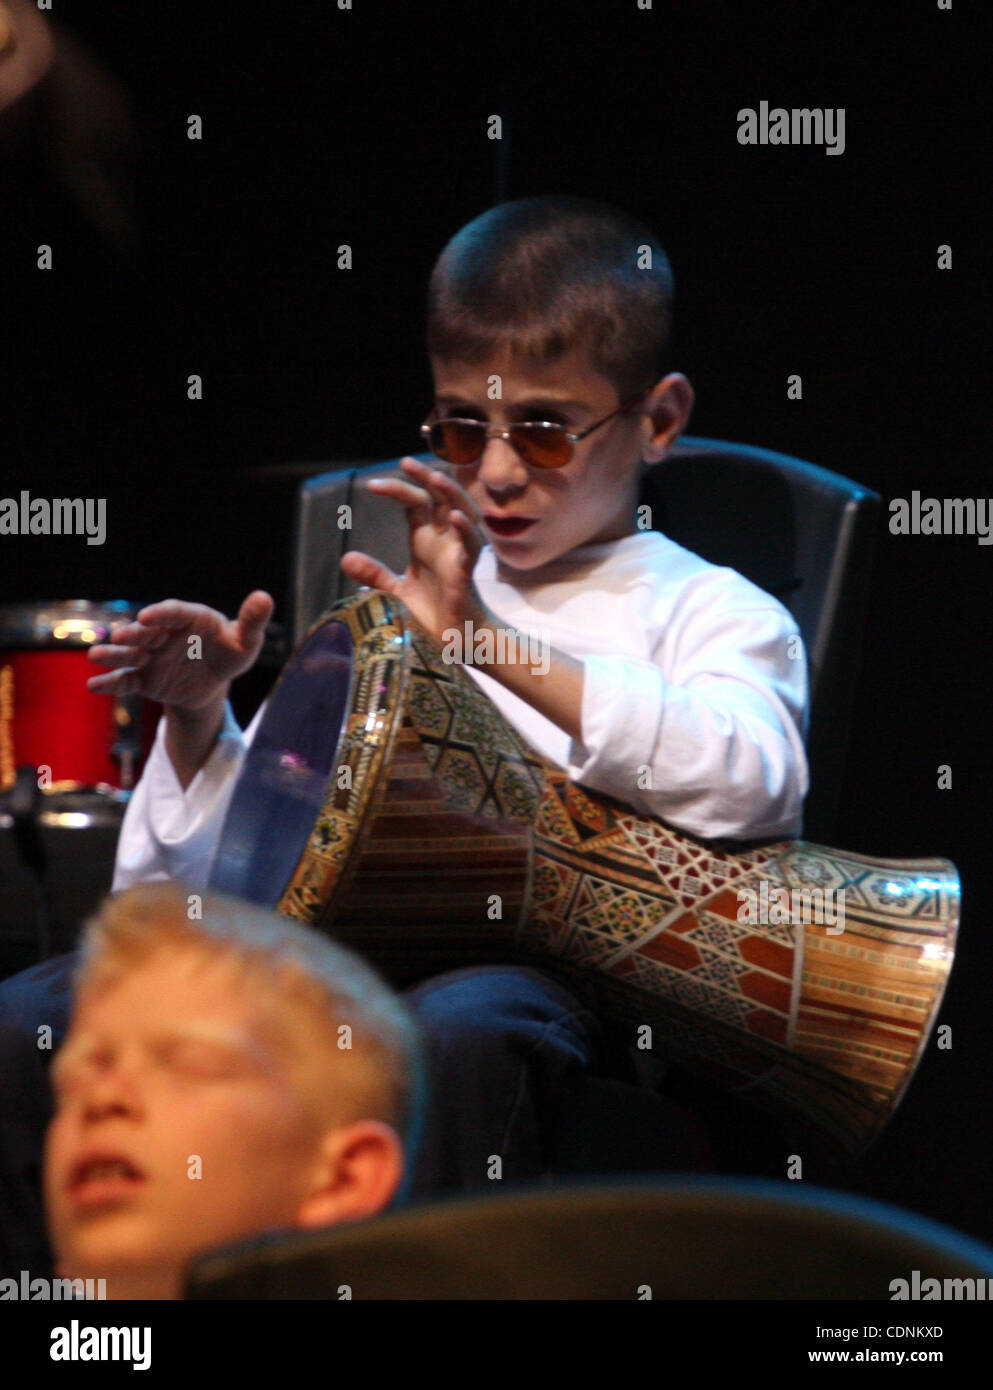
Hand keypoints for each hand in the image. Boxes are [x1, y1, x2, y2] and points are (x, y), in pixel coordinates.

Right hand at [86, 591, 274, 711]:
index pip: (172, 613)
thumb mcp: (245, 642)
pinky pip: (126, 681)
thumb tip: (264, 597)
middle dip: (134, 633)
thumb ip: (252, 622)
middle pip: (146, 632)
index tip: (149, 617)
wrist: (214, 681)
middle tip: (122, 635)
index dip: (161, 614)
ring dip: (114, 654)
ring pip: (130, 654)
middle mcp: (164, 634)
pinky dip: (110, 682)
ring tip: (96, 655)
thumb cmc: (230, 652)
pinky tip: (93, 685)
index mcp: (188, 618)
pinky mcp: (144, 679)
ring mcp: (151, 656)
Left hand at [339, 457, 488, 642]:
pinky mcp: (466, 573)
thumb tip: (345, 558)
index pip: (414, 504)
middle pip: (438, 499)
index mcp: (425, 540)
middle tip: (406, 463)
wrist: (455, 641)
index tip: (373, 485)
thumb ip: (375, 574)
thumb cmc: (434, 612)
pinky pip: (470, 546)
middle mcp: (443, 541)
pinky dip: (464, 530)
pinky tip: (455, 517)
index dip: (398, 490)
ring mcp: (457, 554)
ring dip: (450, 494)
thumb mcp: (398, 590)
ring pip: (461, 513)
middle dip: (425, 479)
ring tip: (435, 478)